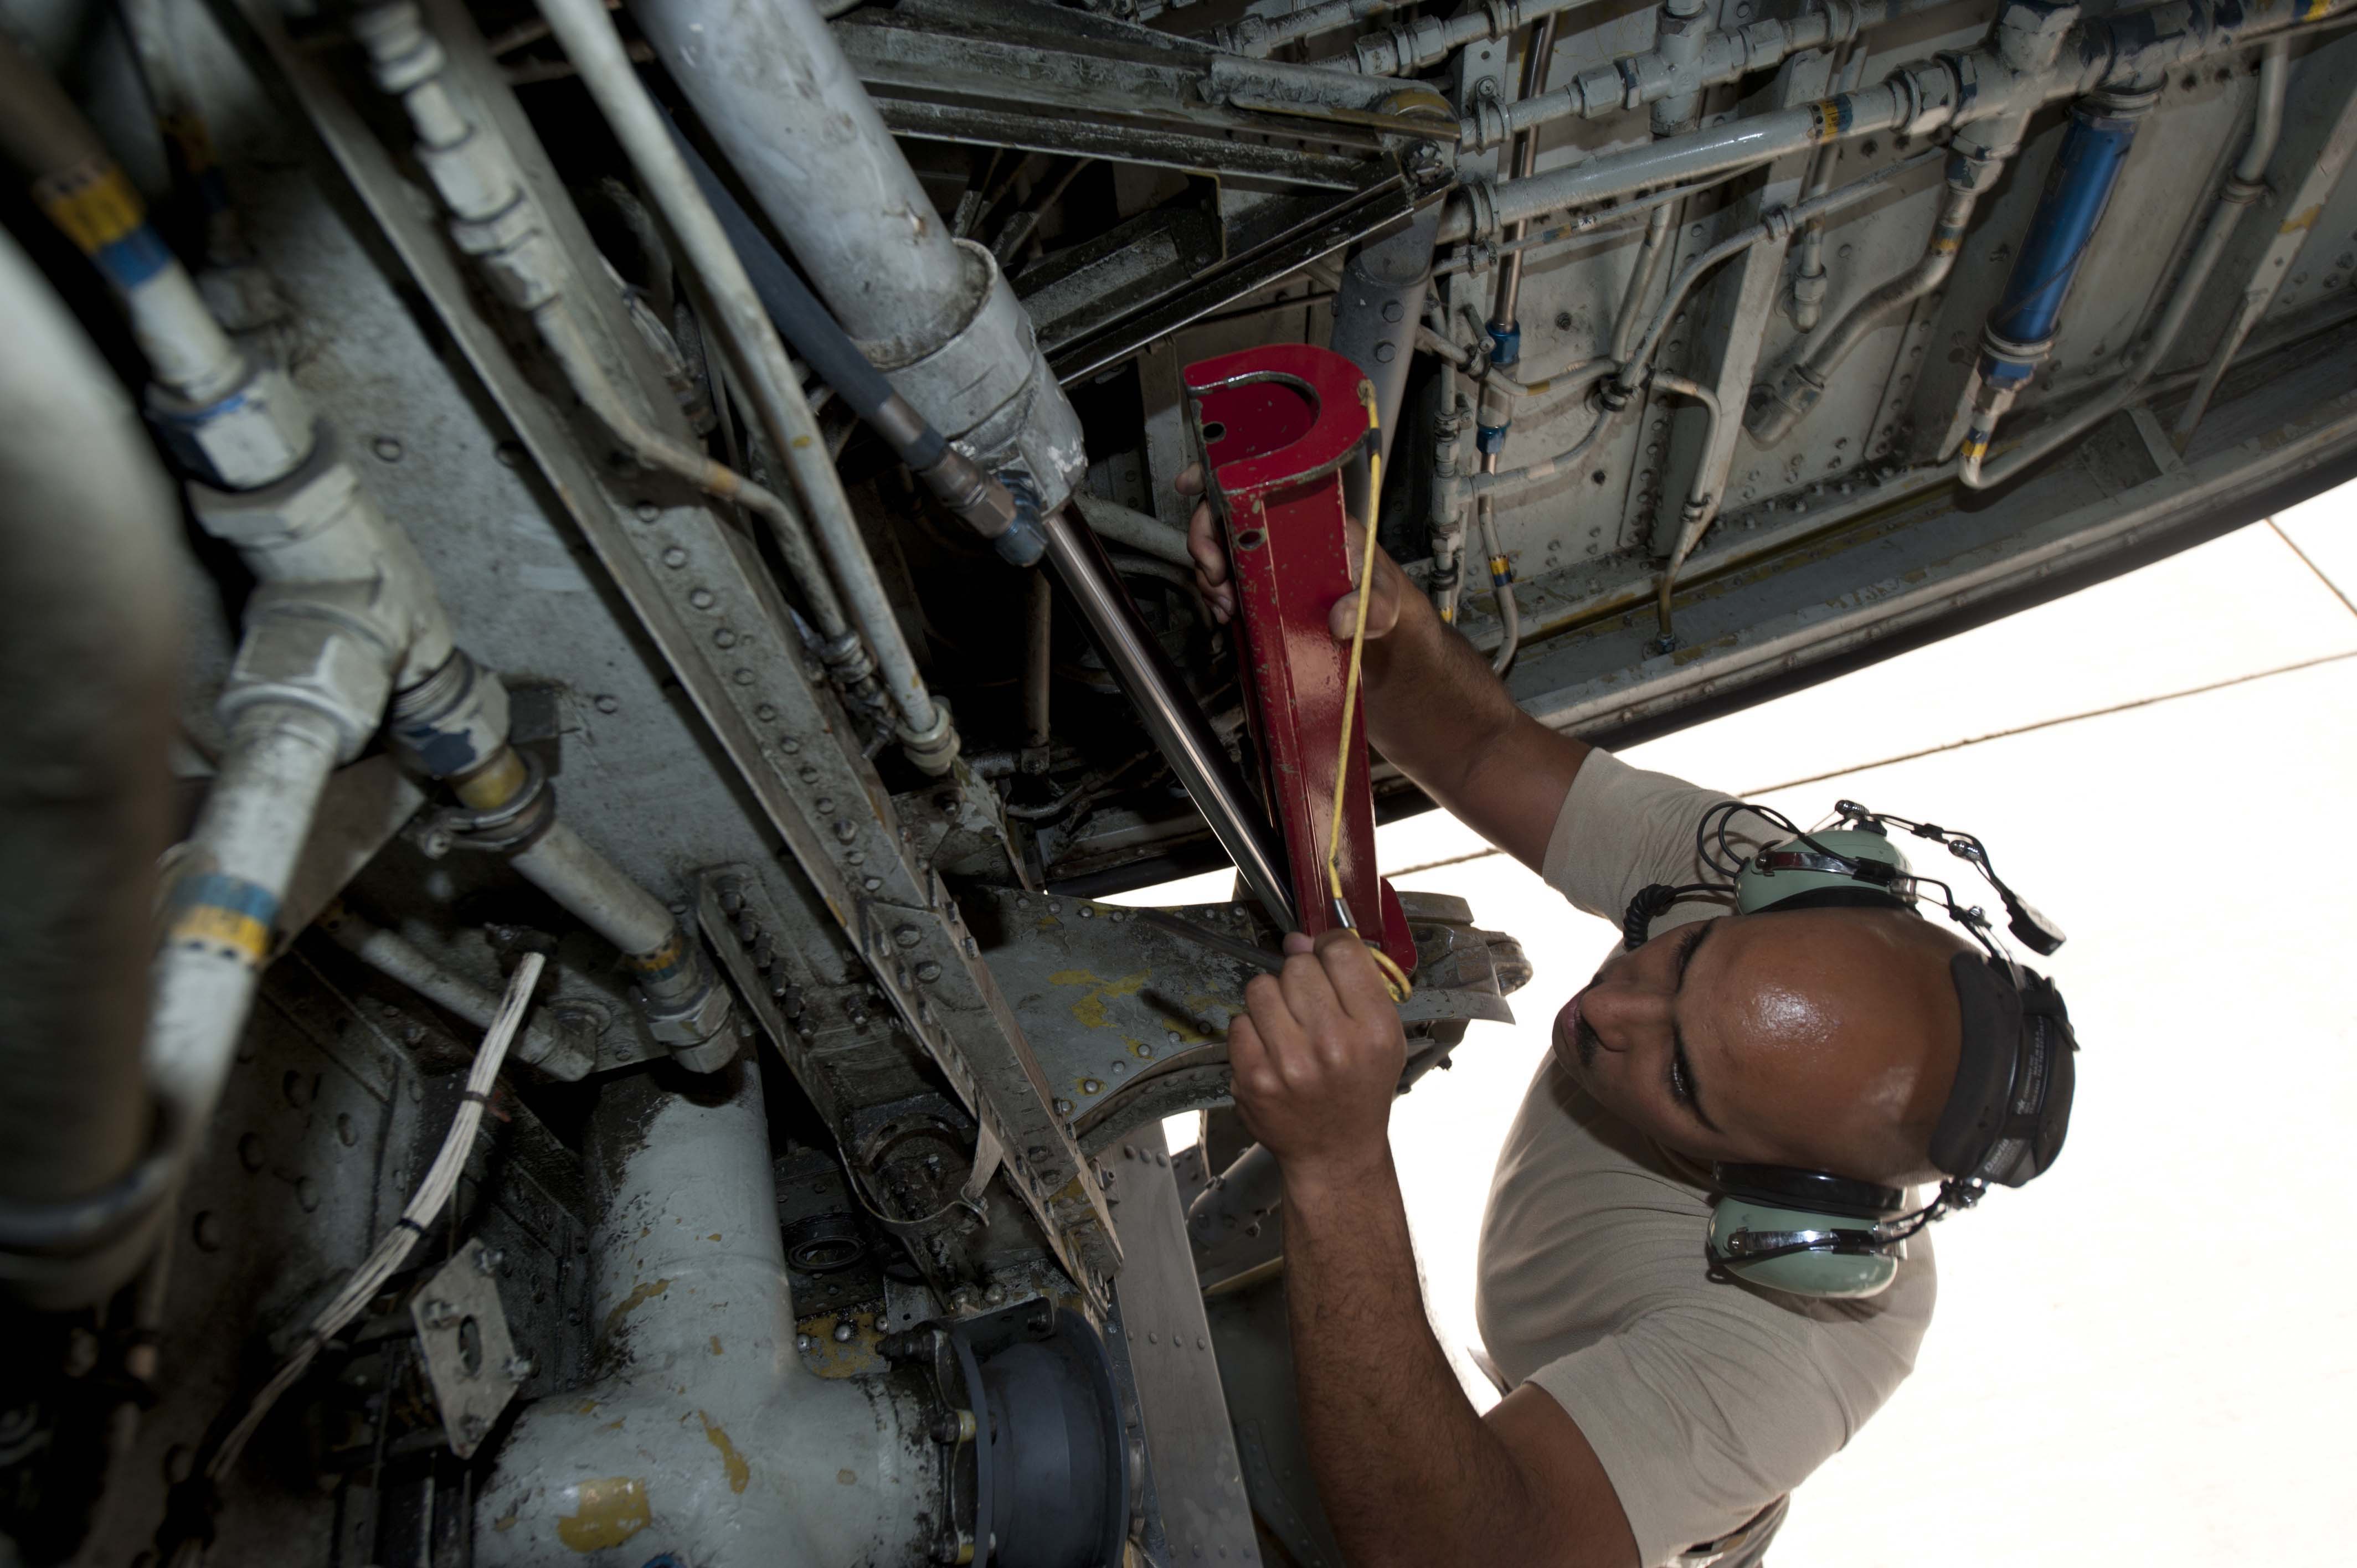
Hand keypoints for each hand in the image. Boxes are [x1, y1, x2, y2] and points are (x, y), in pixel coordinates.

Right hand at [1178, 465, 1402, 642]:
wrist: (1372, 618)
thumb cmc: (1378, 593)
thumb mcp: (1382, 600)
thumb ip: (1370, 607)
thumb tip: (1342, 619)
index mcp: (1309, 511)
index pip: (1257, 479)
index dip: (1218, 477)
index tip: (1189, 484)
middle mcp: (1280, 525)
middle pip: (1222, 516)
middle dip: (1204, 542)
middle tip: (1215, 576)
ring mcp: (1265, 552)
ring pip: (1216, 549)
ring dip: (1209, 577)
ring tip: (1226, 605)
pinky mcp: (1257, 578)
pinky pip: (1223, 579)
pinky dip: (1215, 595)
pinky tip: (1228, 613)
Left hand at [1228, 929, 1407, 1180]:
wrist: (1335, 1151)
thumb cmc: (1360, 1088)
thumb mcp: (1384, 1036)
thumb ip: (1354, 983)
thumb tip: (1301, 940)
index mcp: (1374, 1030)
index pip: (1341, 952)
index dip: (1328, 946)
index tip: (1324, 955)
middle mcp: (1335, 1045)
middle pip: (1298, 966)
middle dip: (1300, 977)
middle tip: (1308, 1004)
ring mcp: (1291, 1063)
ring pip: (1262, 987)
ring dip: (1272, 1000)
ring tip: (1287, 1026)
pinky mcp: (1254, 1078)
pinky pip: (1240, 1021)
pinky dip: (1252, 1030)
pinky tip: (1271, 1050)